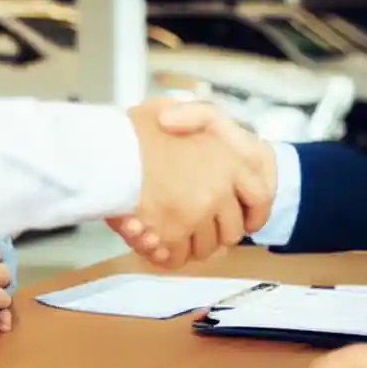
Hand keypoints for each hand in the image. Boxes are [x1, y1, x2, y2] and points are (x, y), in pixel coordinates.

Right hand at [113, 99, 275, 266]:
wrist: (105, 147)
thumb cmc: (135, 129)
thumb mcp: (173, 109)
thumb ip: (193, 121)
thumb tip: (199, 146)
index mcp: (229, 158)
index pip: (260, 196)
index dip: (254, 213)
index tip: (246, 221)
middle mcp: (219, 188)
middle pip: (231, 230)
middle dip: (214, 234)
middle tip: (195, 229)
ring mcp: (197, 212)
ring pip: (204, 248)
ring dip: (189, 246)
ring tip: (168, 236)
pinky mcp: (172, 233)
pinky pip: (177, 257)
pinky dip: (167, 257)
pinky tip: (153, 246)